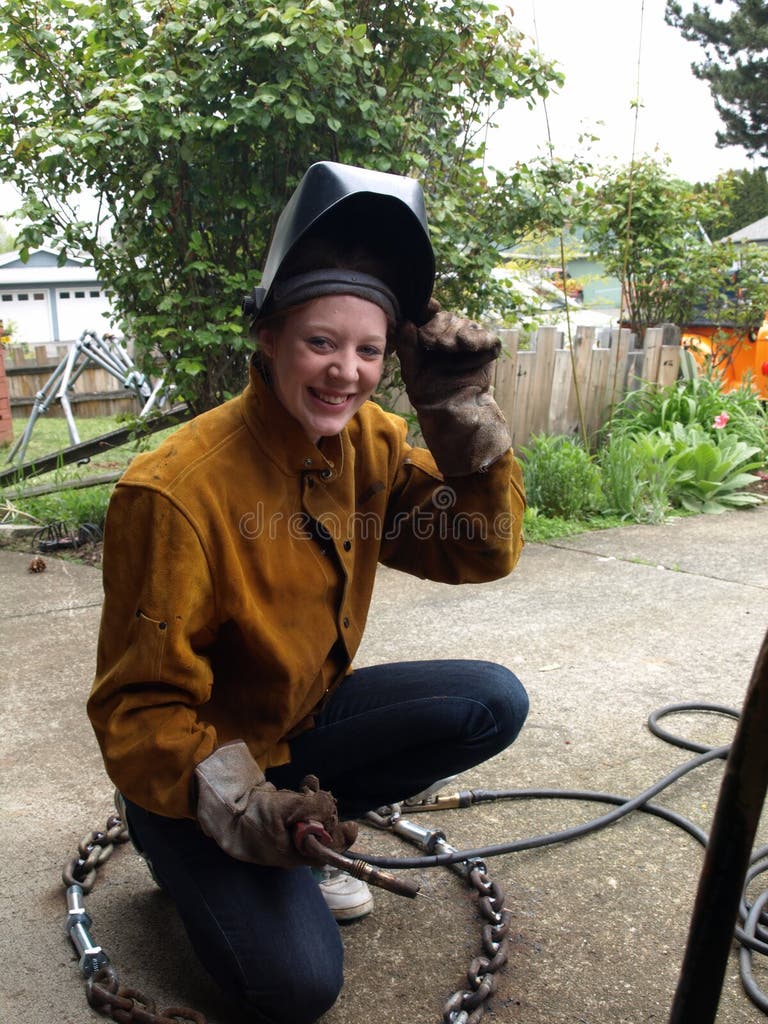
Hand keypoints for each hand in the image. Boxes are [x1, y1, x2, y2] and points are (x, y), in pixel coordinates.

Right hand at [195, 741, 357, 867]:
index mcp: (296, 854)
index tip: (351, 825)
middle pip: (322, 831)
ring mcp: (288, 836)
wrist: (225, 811)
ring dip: (314, 799)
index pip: (328, 852)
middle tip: (318, 793)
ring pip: (312, 819)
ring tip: (308, 785)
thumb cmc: (253, 816)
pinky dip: (303, 797)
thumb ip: (311, 808)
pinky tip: (302, 786)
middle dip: (324, 809)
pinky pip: (301, 812)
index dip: (341, 838)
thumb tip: (330, 805)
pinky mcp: (282, 823)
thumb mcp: (285, 809)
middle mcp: (294, 849)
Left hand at [394, 301, 510, 475]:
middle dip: (441, 327)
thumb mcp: (413, 373)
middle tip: (436, 343)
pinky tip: (469, 346)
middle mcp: (449, 336)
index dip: (428, 309)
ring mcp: (469, 343)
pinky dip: (480, 338)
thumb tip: (407, 323)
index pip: (429, 315)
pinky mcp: (487, 350)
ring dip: (458, 333)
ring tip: (450, 347)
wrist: (454, 414)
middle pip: (447, 318)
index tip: (428, 309)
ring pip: (466, 325)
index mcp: (429, 338)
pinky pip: (487, 337)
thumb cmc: (429, 395)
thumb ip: (407, 349)